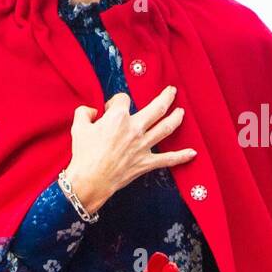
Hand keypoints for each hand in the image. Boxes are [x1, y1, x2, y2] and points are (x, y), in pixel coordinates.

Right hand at [64, 88, 196, 214]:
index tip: (111, 108)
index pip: (123, 99)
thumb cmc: (83, 154)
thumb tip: (93, 111)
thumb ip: (85, 112)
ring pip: (166, 128)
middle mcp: (135, 129)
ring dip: (176, 118)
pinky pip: (168, 159)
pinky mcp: (146, 162)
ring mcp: (143, 146)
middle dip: (166, 97)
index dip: (116, 101)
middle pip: (156, 108)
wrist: (90, 180)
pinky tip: (192, 153)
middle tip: (172, 91)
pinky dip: (181, 156)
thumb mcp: (78, 127)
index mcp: (118, 118)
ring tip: (181, 112)